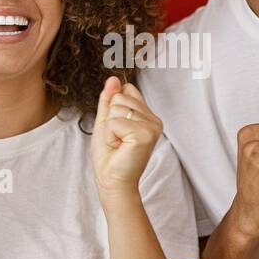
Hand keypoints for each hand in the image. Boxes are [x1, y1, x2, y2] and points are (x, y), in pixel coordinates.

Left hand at [90, 76, 162, 196]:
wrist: (111, 179)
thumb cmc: (109, 155)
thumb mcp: (105, 122)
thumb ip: (109, 100)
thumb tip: (113, 78)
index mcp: (147, 115)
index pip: (127, 90)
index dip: (114, 108)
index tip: (117, 129)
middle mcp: (154, 119)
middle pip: (120, 97)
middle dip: (110, 118)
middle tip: (117, 139)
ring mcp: (152, 127)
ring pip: (117, 108)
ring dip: (110, 128)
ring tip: (118, 143)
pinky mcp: (146, 135)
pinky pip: (116, 121)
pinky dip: (111, 135)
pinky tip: (120, 146)